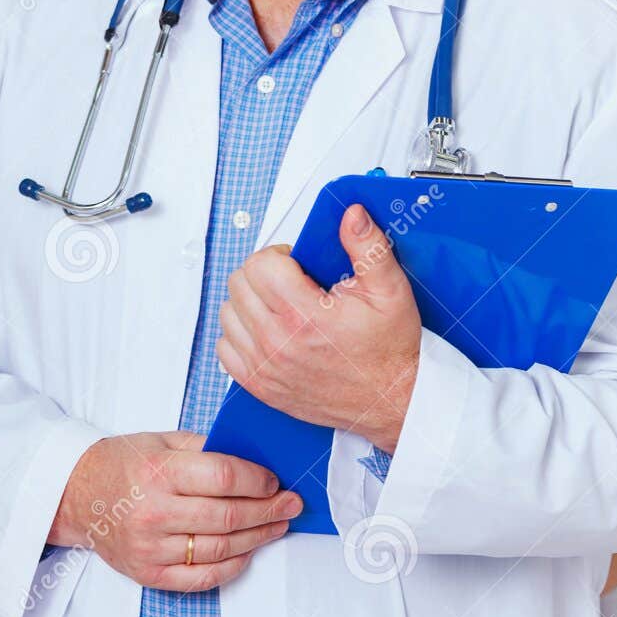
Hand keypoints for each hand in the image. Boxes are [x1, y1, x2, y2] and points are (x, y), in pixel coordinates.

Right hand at [48, 431, 299, 591]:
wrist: (76, 495)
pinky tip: (247, 551)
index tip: (274, 480)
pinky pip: (202, 577)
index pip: (223, 477)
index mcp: (158, 471)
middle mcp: (154, 511)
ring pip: (221, 548)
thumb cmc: (123, 463)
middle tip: (291, 504)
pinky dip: (231, 566)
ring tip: (277, 525)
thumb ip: (206, 448)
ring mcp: (150, 547)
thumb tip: (255, 459)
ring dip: (258, 538)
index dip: (257, 480)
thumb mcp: (161, 440)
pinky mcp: (149, 573)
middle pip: (229, 517)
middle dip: (269, 510)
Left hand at [216, 204, 421, 453]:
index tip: (297, 265)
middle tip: (292, 283)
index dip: (279, 256)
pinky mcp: (259, 386)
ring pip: (227, 312)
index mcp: (305, 317)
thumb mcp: (390, 291)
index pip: (259, 265)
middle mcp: (278, 343)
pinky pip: (225, 347)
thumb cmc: (389, 350)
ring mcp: (265, 367)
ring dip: (250, 302)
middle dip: (263, 274)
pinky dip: (241, 334)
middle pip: (239, 283)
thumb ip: (368, 247)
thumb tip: (351, 216)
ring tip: (281, 306)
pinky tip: (268, 330)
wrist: (391, 400)